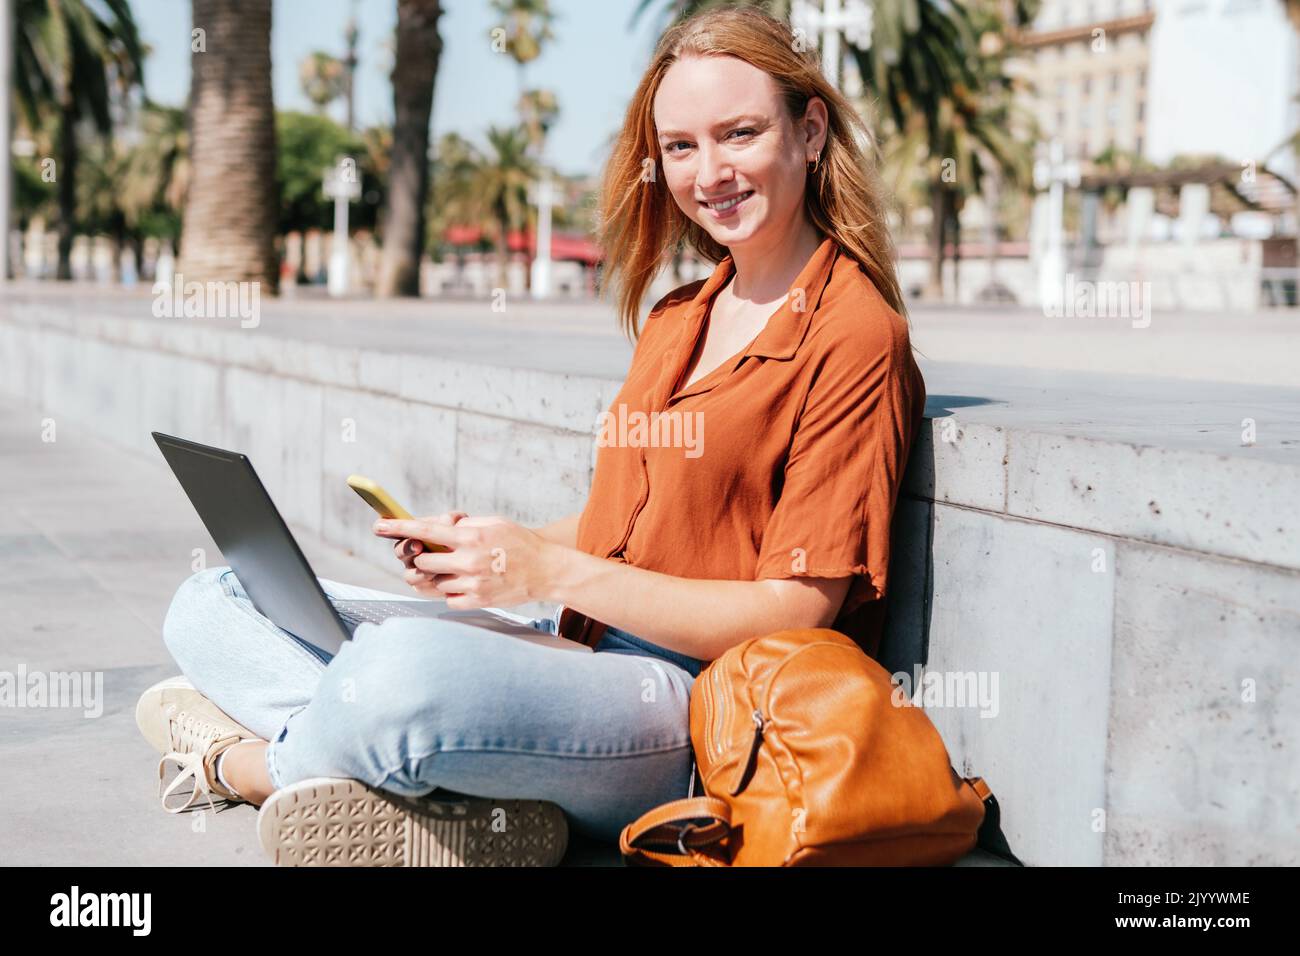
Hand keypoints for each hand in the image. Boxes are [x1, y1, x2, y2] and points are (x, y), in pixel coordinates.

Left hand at [372, 514, 552, 608]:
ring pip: (432, 582)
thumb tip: (437, 527)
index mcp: (470, 537)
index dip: (398, 527)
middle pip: (422, 561)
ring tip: (453, 569)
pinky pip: (447, 598)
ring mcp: (471, 583)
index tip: (378, 525)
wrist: (546, 570)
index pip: (425, 530)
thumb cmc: (519, 543)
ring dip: (436, 575)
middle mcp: (467, 561)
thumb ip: (464, 525)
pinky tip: (466, 583)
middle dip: (421, 557)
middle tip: (429, 554)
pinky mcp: (476, 601)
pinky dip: (450, 591)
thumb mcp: (493, 523)